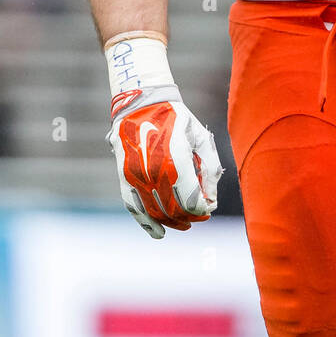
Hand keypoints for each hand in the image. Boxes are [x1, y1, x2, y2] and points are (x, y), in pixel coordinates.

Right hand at [107, 90, 223, 238]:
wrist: (141, 103)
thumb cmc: (176, 119)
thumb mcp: (200, 137)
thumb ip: (210, 168)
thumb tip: (211, 200)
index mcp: (175, 156)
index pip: (190, 197)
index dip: (201, 209)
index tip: (208, 208)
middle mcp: (153, 168)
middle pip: (173, 208)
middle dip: (189, 217)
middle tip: (200, 217)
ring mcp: (135, 174)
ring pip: (154, 211)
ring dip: (171, 222)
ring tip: (184, 225)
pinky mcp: (124, 177)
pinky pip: (133, 207)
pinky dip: (145, 223)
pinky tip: (158, 233)